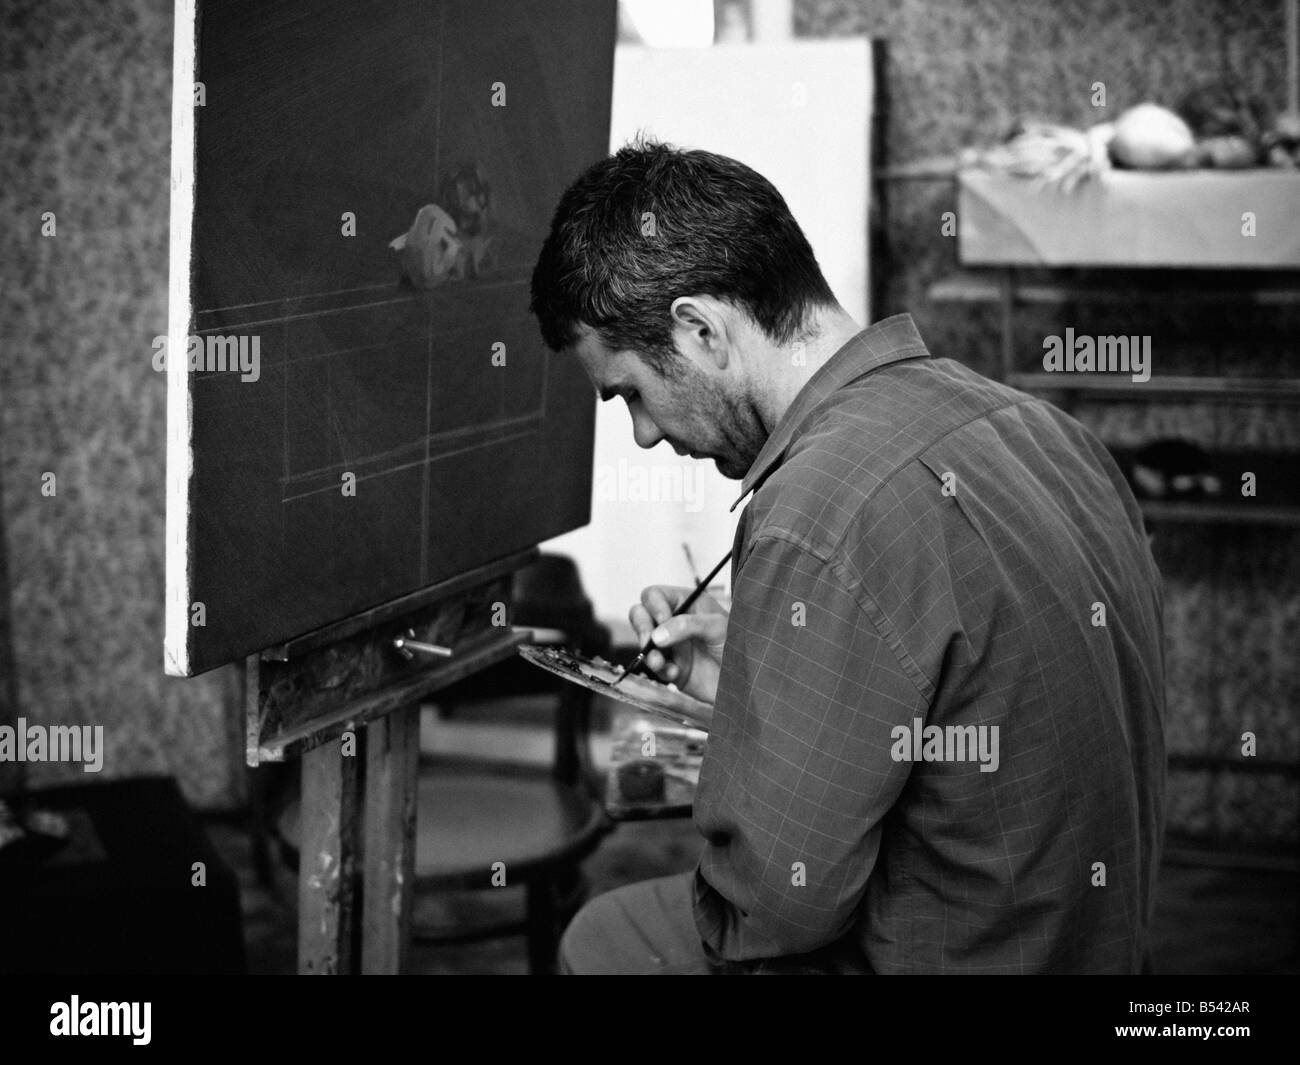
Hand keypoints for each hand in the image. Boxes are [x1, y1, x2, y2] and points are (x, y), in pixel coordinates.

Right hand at [628, 584, 728, 705]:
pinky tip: (674, 673)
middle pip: (640, 614)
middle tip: (648, 641)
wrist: (746, 681)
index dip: (654, 606)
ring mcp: (671, 644)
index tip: (663, 621)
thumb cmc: (739, 645)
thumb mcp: (717, 628)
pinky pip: (653, 665)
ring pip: (643, 640)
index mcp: (687, 603)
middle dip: (641, 627)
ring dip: (647, 652)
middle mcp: (674, 621)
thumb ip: (688, 625)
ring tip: (660, 663)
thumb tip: (657, 635)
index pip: (656, 595)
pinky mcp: (670, 666)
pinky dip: (660, 669)